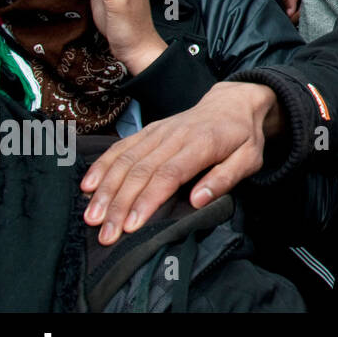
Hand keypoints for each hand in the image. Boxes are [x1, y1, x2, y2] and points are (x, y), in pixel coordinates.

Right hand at [80, 81, 280, 243]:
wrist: (233, 102)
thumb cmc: (243, 137)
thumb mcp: (249, 158)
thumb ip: (225, 178)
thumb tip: (198, 200)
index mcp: (202, 143)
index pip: (169, 174)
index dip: (148, 200)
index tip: (132, 226)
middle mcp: (175, 135)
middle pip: (140, 170)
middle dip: (119, 204)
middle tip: (105, 234)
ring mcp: (158, 130)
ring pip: (125, 159)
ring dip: (105, 189)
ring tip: (91, 217)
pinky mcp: (148, 130)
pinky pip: (121, 146)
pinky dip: (102, 165)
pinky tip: (88, 186)